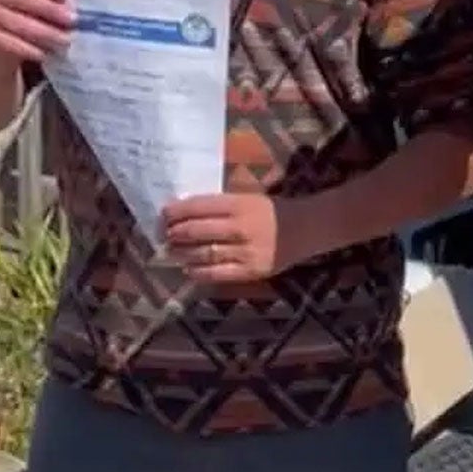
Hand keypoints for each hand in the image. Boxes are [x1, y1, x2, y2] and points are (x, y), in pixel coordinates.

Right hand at [0, 0, 74, 62]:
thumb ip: (51, 0)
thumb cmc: (27, 14)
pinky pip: (2, 40)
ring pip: (14, 20)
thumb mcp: (37, 1)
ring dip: (42, 32)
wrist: (4, 37)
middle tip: (73, 20)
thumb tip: (73, 8)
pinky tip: (42, 53)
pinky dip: (23, 48)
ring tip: (64, 41)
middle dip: (48, 8)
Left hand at [161, 193, 323, 283]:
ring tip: (173, 251)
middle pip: (196, 231)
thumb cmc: (273, 210)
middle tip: (165, 234)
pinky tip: (190, 269)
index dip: (177, 211)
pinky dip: (198, 272)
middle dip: (175, 233)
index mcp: (241, 204)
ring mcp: (246, 251)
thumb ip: (221, 204)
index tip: (164, 214)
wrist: (308, 228)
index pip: (199, 206)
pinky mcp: (251, 270)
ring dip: (182, 253)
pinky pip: (217, 274)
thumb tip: (184, 212)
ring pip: (203, 254)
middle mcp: (242, 227)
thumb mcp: (250, 197)